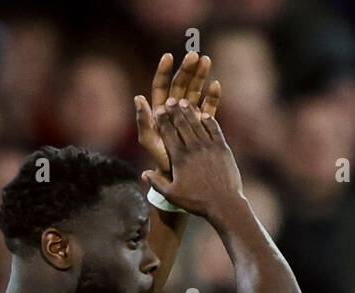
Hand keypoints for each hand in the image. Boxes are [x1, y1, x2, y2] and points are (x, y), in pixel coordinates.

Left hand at [134, 52, 220, 176]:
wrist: (182, 176)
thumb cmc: (162, 161)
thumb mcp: (149, 142)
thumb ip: (143, 121)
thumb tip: (138, 97)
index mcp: (161, 111)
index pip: (161, 86)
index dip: (164, 71)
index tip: (169, 56)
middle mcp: (175, 111)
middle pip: (181, 85)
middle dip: (187, 69)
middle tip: (194, 55)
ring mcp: (190, 116)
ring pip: (195, 91)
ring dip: (201, 76)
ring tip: (206, 60)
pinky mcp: (203, 124)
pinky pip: (209, 106)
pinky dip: (212, 96)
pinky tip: (216, 85)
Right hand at [142, 101, 243, 220]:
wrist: (224, 204)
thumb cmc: (197, 202)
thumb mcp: (173, 195)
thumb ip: (157, 183)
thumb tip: (143, 174)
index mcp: (179, 158)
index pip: (168, 133)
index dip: (162, 120)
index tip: (157, 110)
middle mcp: (193, 148)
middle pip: (182, 123)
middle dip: (174, 111)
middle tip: (170, 101)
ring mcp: (209, 147)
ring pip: (197, 123)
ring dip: (190, 112)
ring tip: (184, 103)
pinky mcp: (223, 149)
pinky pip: (214, 129)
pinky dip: (208, 121)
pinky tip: (204, 115)